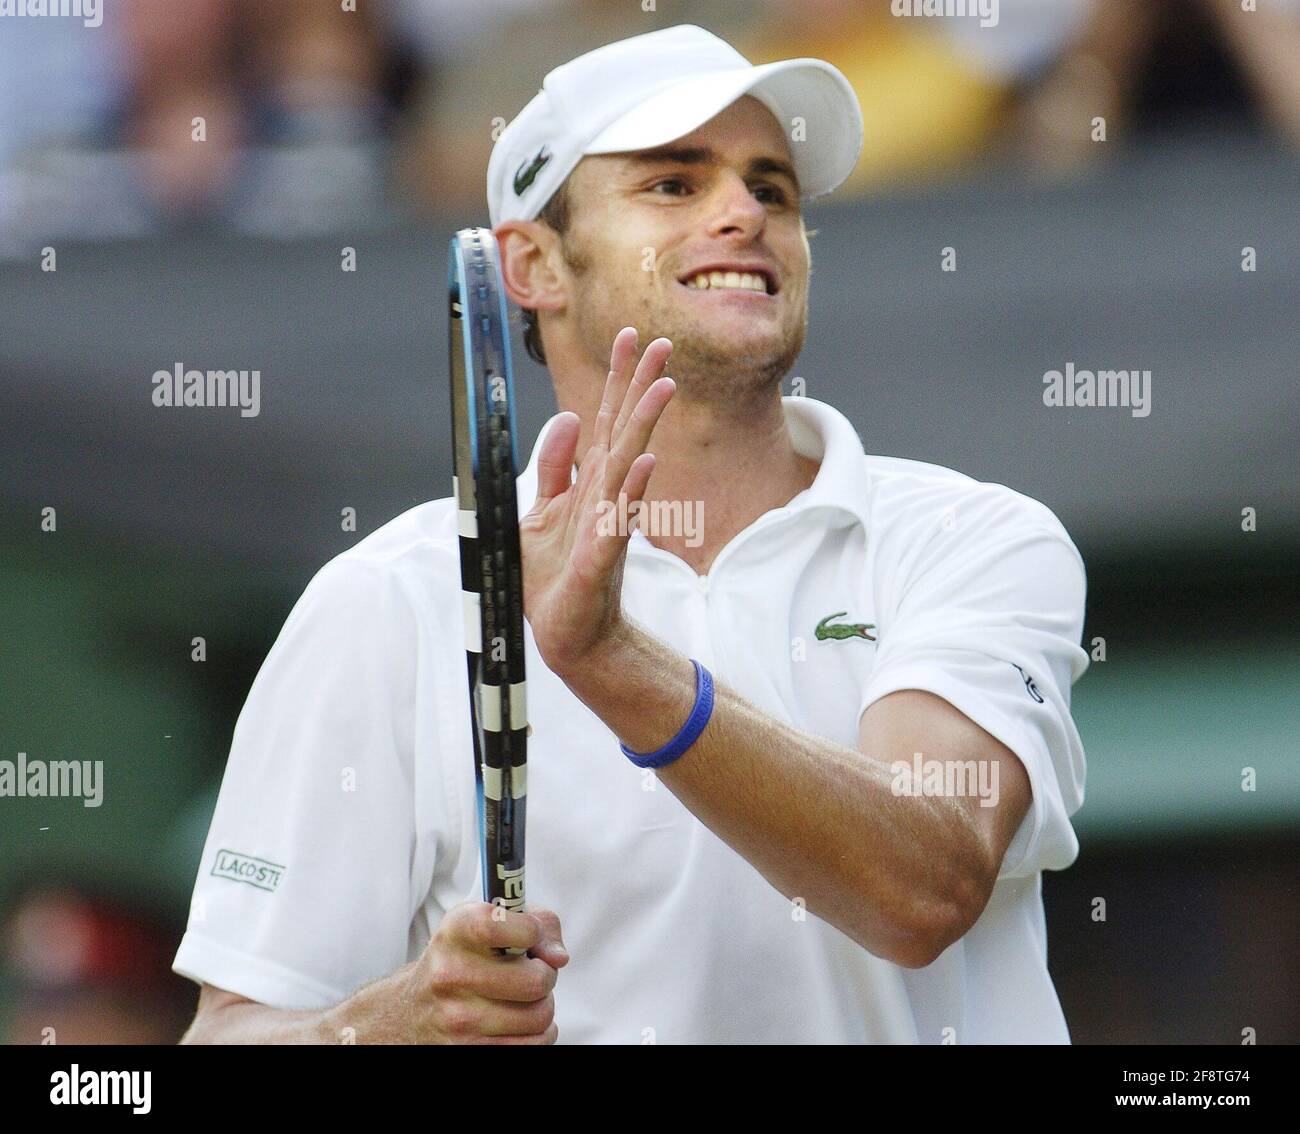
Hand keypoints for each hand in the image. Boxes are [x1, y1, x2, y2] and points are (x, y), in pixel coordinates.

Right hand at [402, 902, 568, 1044]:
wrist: (414, 1007)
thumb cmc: (466, 956)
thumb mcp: (491, 921)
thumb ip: (538, 923)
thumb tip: (558, 958)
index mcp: (456, 931)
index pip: (507, 926)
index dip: (530, 930)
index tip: (528, 935)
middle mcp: (451, 974)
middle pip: (536, 980)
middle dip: (545, 974)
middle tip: (532, 970)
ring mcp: (457, 1018)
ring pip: (540, 1016)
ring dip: (542, 1005)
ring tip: (523, 997)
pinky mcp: (467, 1050)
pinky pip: (533, 1044)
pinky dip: (538, 1033)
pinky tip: (520, 1020)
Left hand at [520, 327, 674, 674]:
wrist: (567, 632)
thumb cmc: (555, 577)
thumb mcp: (541, 511)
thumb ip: (554, 467)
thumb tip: (567, 418)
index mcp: (589, 483)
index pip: (606, 420)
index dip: (617, 379)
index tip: (628, 337)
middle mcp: (604, 496)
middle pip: (624, 430)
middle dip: (641, 386)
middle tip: (662, 342)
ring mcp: (607, 523)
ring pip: (627, 465)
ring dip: (646, 425)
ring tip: (665, 386)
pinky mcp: (601, 556)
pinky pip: (618, 519)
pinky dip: (631, 491)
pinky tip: (644, 462)